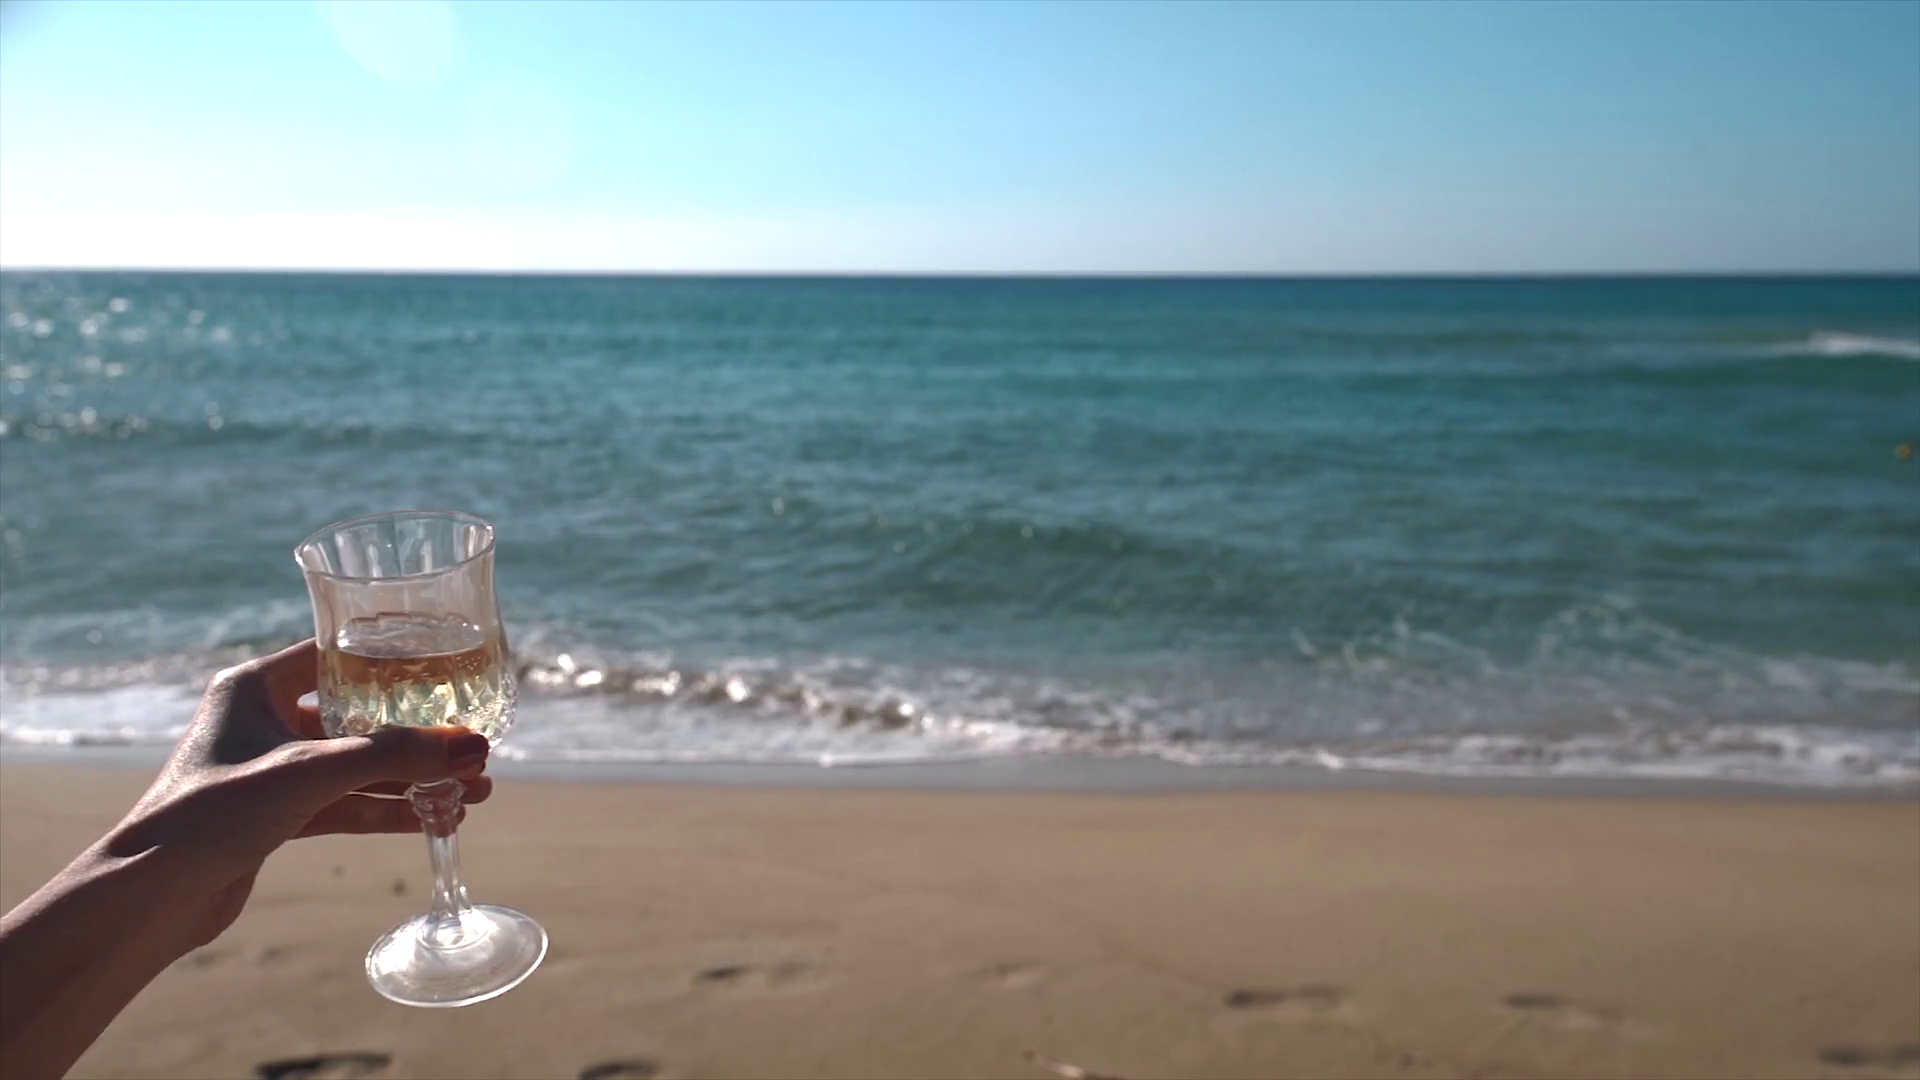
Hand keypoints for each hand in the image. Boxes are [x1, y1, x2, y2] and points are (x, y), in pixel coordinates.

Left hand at [108, 638, 492, 950]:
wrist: (152, 896)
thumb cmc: (213, 812)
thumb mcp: (310, 771)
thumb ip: (394, 755)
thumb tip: (474, 748)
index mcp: (253, 686)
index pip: (334, 654)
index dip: (390, 657)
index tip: (447, 660)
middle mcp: (261, 722)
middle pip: (356, 716)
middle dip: (418, 734)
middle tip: (471, 742)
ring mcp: (270, 772)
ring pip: (357, 767)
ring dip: (412, 779)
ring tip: (474, 789)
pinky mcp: (275, 817)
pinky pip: (345, 805)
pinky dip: (388, 810)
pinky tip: (437, 819)